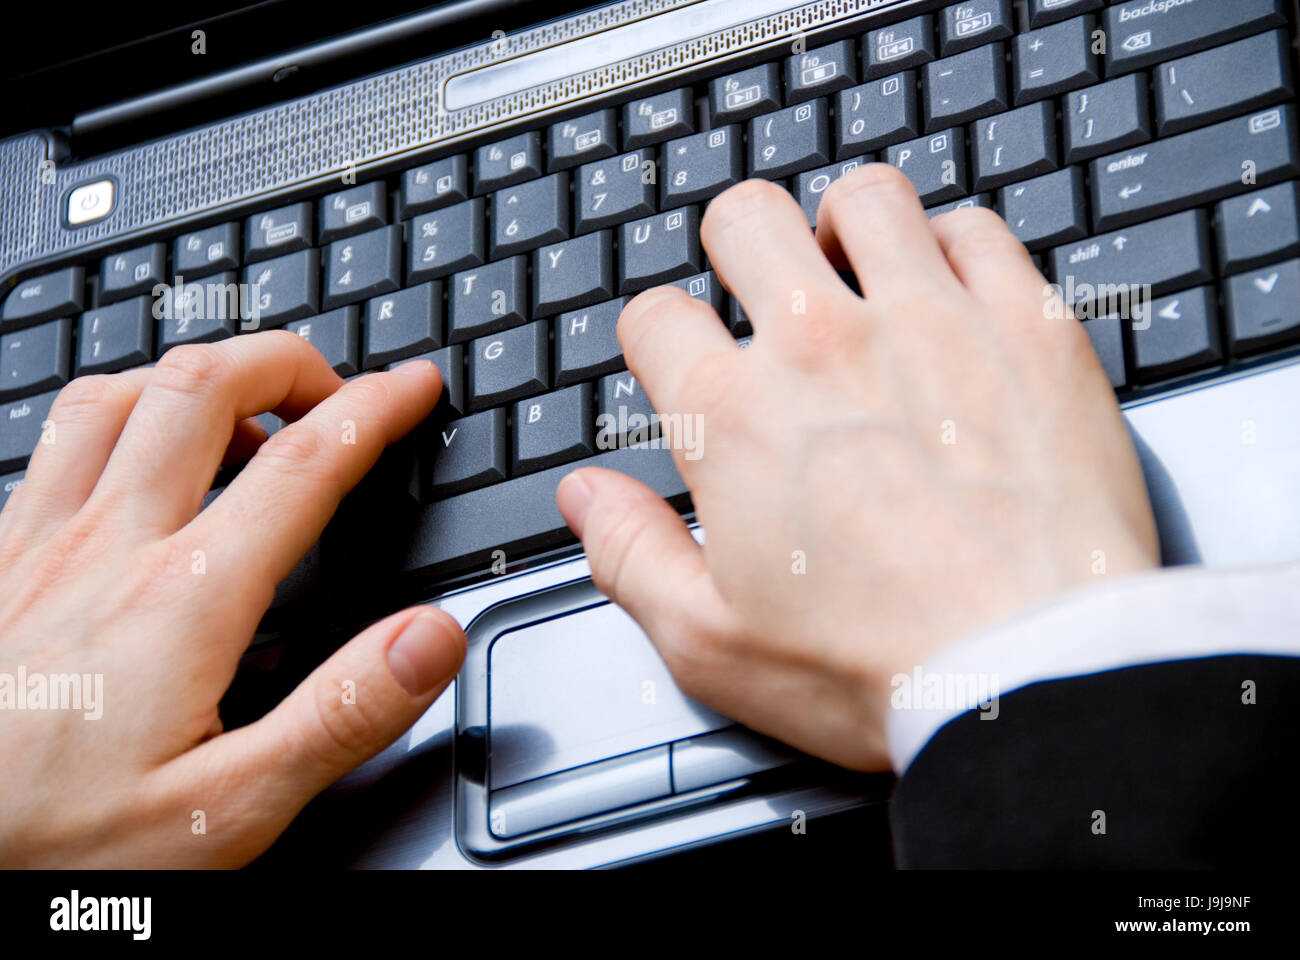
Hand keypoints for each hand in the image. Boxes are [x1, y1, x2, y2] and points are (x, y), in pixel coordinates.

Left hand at [0, 332, 465, 865]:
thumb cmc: (55, 847)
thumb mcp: (231, 808)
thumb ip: (342, 714)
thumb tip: (430, 635)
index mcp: (183, 603)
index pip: (304, 465)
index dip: (375, 410)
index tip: (413, 388)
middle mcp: (105, 552)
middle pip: (202, 389)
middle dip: (284, 362)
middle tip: (333, 389)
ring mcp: (36, 549)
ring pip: (115, 397)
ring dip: (194, 380)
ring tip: (243, 414)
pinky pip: (52, 444)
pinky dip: (113, 417)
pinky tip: (131, 463)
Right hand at [556, 165, 1158, 770]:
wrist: (1034, 671)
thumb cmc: (877, 668)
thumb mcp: (710, 643)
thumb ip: (630, 556)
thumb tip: (586, 497)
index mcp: (735, 416)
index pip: (656, 316)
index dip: (659, 334)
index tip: (682, 355)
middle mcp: (822, 346)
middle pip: (746, 219)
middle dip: (738, 245)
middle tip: (760, 288)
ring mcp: (931, 321)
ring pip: (863, 199)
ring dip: (845, 228)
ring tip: (858, 274)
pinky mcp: (1026, 325)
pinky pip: (976, 230)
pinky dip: (953, 249)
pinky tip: (951, 292)